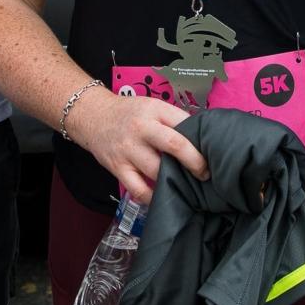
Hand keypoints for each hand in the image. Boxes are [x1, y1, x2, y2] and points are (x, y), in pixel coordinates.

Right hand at [68, 88, 208, 204]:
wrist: (93, 116)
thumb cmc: (129, 113)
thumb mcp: (152, 106)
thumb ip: (174, 120)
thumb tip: (201, 139)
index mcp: (154, 110)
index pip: (185, 124)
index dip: (201, 140)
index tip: (212, 153)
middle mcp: (142, 128)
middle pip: (174, 146)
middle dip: (195, 162)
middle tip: (205, 174)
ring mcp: (129, 149)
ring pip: (158, 171)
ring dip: (175, 181)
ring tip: (187, 187)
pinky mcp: (118, 167)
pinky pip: (139, 189)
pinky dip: (153, 197)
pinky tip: (162, 197)